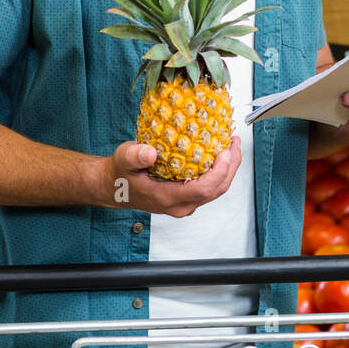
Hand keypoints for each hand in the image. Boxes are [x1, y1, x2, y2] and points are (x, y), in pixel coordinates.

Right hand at [100, 136, 240, 216]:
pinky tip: (217, 153)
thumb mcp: (122, 159)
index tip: (224, 151)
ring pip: (216, 189)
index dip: (218, 171)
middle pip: (216, 190)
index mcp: (167, 198)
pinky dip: (218, 170)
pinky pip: (209, 186)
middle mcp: (180, 205)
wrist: (115, 187)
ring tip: (230, 145)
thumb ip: (134, 156)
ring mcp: (185, 203)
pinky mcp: (186, 198)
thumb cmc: (120, 174)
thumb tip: (150, 152)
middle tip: (233, 142)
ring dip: (227, 168)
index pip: (202, 189)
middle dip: (230, 166)